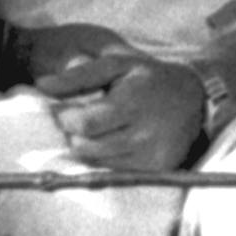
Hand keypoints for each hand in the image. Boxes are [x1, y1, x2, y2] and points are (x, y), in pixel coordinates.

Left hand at [52, 55, 212, 173]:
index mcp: (133, 102)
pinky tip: (114, 141)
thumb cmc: (146, 78)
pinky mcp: (157, 170)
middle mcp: (145, 133)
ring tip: (98, 129)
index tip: (65, 109)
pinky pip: (115, 171)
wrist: (194, 99)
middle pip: (86, 148)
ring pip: (97, 162)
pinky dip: (106, 158)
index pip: (82, 125)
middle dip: (74, 135)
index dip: (66, 119)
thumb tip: (41, 85)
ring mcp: (152, 155)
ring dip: (87, 147)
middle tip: (81, 119)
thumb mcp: (116, 64)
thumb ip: (78, 75)